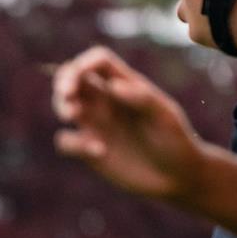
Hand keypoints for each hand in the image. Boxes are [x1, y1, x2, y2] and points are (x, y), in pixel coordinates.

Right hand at [53, 47, 207, 200]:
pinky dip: (75, 145)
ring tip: (73, 115)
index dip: (84, 63)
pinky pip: (66, 141)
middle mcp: (107, 102)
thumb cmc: (175, 141)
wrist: (176, 176)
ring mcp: (97, 126)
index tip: (79, 77)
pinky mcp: (90, 151)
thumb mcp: (165, 116)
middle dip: (64, 81)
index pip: (98, 61)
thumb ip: (142, 98)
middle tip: (68, 95)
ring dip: (61, 106)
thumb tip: (112, 86)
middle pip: (73, 78)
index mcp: (126, 86)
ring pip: (65, 105)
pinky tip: (100, 152)